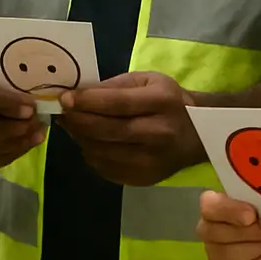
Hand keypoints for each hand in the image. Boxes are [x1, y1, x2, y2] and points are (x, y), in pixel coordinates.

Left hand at [56, 71, 201, 185]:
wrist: (199, 135)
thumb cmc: (169, 101)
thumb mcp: (147, 80)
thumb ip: (114, 86)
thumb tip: (78, 95)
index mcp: (161, 102)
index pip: (117, 103)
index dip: (87, 102)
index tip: (64, 98)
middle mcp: (159, 133)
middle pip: (107, 131)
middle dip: (77, 121)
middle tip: (61, 113)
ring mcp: (153, 161)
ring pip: (103, 152)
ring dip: (80, 139)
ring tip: (72, 126)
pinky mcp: (146, 178)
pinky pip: (108, 169)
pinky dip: (92, 155)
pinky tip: (89, 142)